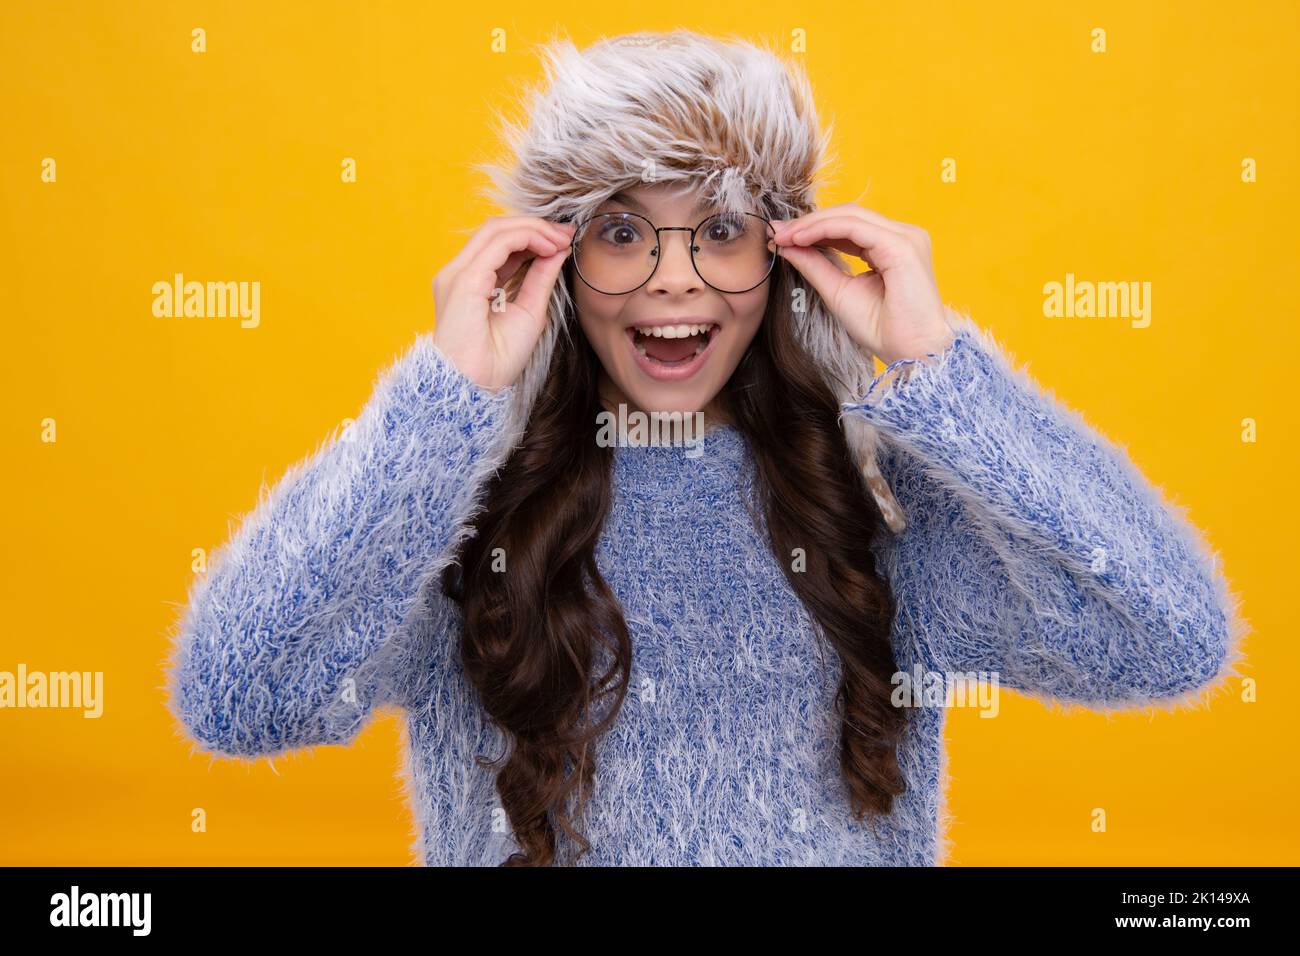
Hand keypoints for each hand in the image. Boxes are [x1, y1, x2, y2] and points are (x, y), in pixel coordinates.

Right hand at [431, 216, 575, 390]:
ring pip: (495, 229)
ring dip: (533, 228)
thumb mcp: (530, 310)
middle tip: (567, 232)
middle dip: (535, 226)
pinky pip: (497, 243)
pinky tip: (549, 247)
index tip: (564, 239)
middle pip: (496, 229)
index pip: (500, 243)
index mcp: (470, 282)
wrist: (477, 387)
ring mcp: (457, 274)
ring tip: (561, 239)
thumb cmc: (498, 360)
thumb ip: (541, 277)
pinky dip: (526, 238)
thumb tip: (559, 248)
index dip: (533, 234)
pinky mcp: (464, 280)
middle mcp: (459, 273)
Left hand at [771, 204, 954, 366]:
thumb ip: (815, 266)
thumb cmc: (882, 330)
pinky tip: (801, 239)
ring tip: (784, 236)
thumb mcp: (838, 291)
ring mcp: (905, 238)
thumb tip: (786, 245)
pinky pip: (855, 228)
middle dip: (808, 222)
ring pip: (850, 216)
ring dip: (812, 224)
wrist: (911, 354)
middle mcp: (902, 236)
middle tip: (776, 233)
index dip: (813, 228)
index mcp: (891, 247)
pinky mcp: (902, 246)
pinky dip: (824, 229)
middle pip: (848, 215)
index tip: (780, 236)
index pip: (847, 225)